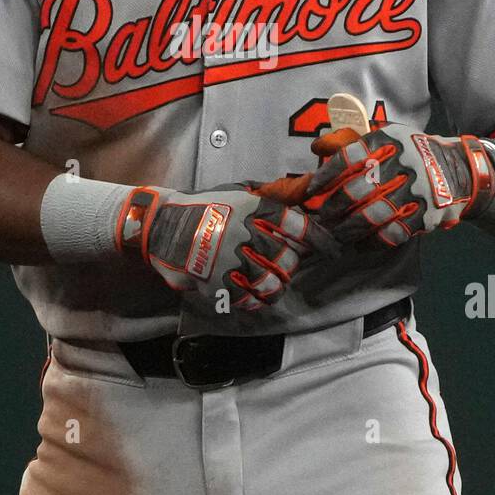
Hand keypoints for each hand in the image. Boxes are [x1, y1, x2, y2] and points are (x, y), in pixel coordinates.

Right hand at [115, 182, 340, 313]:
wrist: (162, 226)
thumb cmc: (203, 206)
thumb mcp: (237, 192)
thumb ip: (268, 197)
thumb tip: (303, 194)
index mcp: (253, 209)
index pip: (297, 226)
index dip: (319, 239)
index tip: (332, 249)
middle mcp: (245, 233)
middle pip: (288, 257)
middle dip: (292, 263)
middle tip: (287, 264)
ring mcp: (231, 260)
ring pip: (272, 281)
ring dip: (277, 285)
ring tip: (274, 283)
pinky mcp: (217, 282)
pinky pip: (249, 299)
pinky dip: (257, 301)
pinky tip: (255, 297)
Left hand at [293, 122, 494, 248]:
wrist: (459, 170)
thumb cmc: (412, 153)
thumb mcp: (388, 138)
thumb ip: (352, 141)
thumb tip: (317, 145)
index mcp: (391, 140)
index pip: (351, 157)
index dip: (327, 175)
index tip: (310, 190)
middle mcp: (404, 163)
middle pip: (360, 188)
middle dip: (335, 206)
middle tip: (321, 216)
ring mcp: (417, 190)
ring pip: (374, 214)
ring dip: (349, 228)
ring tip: (335, 234)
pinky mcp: (426, 214)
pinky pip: (394, 233)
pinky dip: (373, 242)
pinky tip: (359, 245)